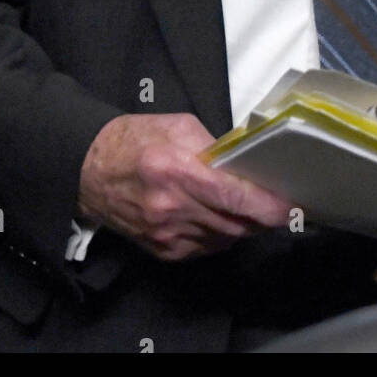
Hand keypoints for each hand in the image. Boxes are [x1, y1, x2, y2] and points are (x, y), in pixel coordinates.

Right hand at [77, 113, 290, 261]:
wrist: (89, 170)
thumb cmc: (133, 141)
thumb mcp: (177, 126)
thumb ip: (213, 146)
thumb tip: (241, 166)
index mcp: (177, 171)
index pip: (234, 198)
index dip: (266, 206)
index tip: (288, 208)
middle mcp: (172, 208)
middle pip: (234, 224)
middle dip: (259, 217)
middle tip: (273, 204)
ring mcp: (166, 234)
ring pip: (223, 239)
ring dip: (239, 226)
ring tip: (241, 206)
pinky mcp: (162, 251)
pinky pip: (205, 248)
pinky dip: (218, 234)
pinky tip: (215, 217)